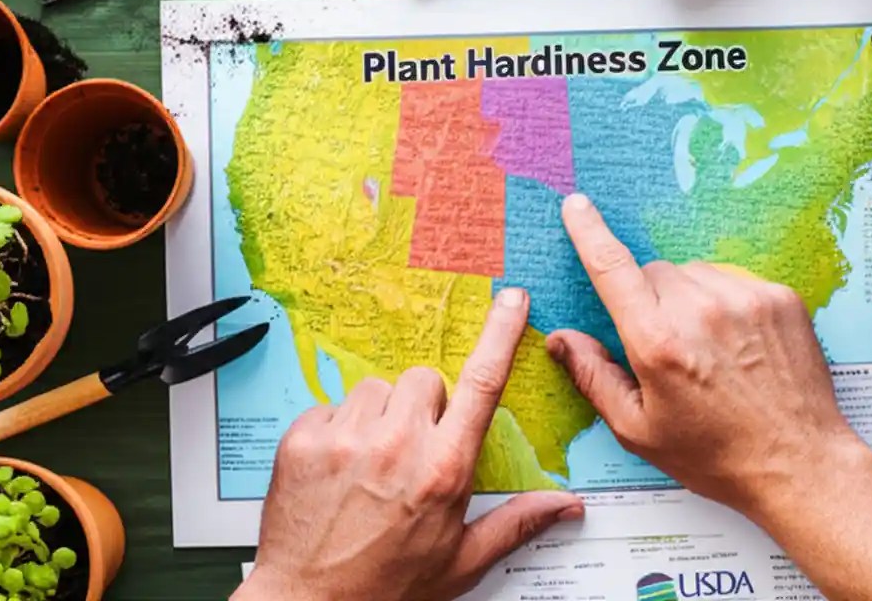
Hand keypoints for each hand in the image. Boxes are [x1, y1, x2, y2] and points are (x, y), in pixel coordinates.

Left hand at [234, 287, 583, 600]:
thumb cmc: (386, 588)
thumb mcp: (462, 561)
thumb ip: (516, 522)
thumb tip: (567, 507)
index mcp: (444, 470)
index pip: (483, 384)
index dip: (501, 335)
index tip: (512, 300)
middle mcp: (397, 445)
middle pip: (425, 379)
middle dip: (426, 404)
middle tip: (415, 448)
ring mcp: (347, 438)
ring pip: (377, 388)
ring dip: (380, 414)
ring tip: (373, 462)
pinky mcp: (304, 439)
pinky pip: (331, 405)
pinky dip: (337, 428)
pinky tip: (339, 468)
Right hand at [547, 194, 857, 518]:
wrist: (798, 463)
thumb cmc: (716, 455)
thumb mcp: (638, 430)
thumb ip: (593, 377)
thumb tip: (561, 339)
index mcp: (658, 342)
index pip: (612, 269)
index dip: (589, 233)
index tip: (576, 206)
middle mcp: (701, 310)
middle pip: (653, 272)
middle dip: (648, 300)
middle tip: (666, 347)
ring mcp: (745, 298)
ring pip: (693, 273)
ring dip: (688, 298)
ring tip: (707, 350)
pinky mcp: (778, 296)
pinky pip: (732, 279)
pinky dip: (725, 301)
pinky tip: (737, 344)